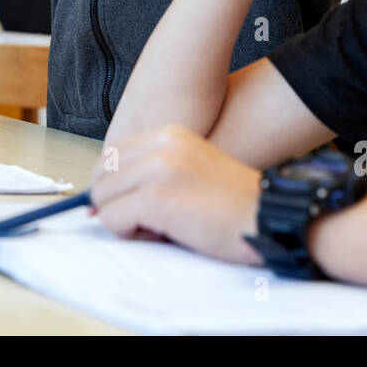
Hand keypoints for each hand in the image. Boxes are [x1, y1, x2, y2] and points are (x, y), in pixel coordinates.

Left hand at [90, 125, 263, 264]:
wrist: (268, 218)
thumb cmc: (232, 205)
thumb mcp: (189, 170)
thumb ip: (149, 174)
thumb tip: (99, 199)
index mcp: (168, 134)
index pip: (111, 155)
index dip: (115, 185)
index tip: (134, 203)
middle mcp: (161, 144)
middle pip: (101, 174)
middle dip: (115, 202)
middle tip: (146, 219)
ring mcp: (157, 169)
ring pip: (102, 196)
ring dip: (121, 219)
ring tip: (156, 226)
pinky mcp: (156, 198)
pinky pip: (111, 218)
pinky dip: (127, 233)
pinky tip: (158, 233)